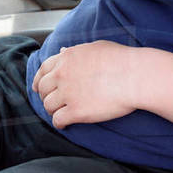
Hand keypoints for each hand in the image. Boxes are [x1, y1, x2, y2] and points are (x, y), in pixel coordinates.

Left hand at [30, 41, 144, 128]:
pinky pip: (58, 120)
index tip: (38, 87)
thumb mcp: (96, 48)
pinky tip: (65, 124)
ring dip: (53, 110)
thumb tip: (63, 52)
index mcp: (67, 58)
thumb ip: (76, 51)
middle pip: (43, 88)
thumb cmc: (121, 60)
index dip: (39, 79)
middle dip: (46, 96)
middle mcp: (62, 74)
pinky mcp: (76, 111)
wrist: (135, 76)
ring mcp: (67, 93)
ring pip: (48, 106)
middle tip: (53, 102)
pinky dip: (59, 123)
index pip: (43, 69)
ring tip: (61, 113)